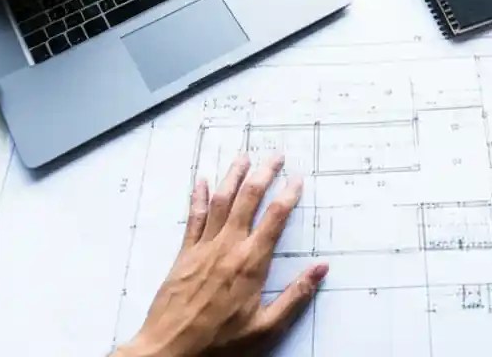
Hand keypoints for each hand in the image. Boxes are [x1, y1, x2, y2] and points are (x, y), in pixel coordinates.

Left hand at [115, 154, 326, 356]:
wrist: (170, 350)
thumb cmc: (219, 344)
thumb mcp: (266, 327)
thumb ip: (295, 296)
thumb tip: (321, 270)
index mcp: (251, 264)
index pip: (274, 218)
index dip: (288, 195)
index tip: (297, 179)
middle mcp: (227, 248)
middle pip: (247, 199)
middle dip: (263, 173)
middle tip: (275, 155)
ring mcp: (203, 248)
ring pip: (220, 201)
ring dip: (233, 176)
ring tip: (243, 157)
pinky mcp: (184, 254)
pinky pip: (193, 218)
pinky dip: (197, 196)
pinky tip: (200, 181)